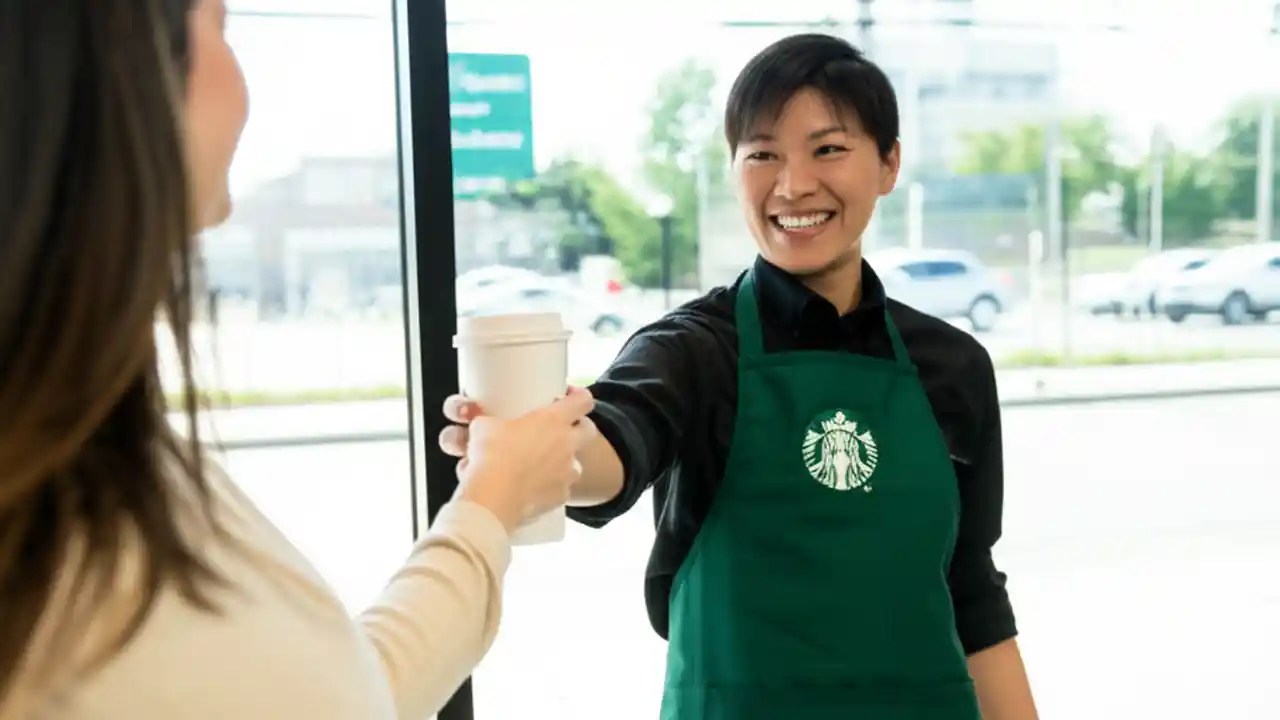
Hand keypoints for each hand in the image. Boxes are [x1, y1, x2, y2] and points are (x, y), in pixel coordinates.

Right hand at [440, 387, 596, 533]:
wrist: (492, 499)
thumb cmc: (490, 458)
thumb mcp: (484, 427)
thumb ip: (488, 420)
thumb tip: (480, 420)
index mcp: (553, 420)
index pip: (583, 400)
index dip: (579, 396)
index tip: (568, 397)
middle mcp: (567, 444)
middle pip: (588, 430)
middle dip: (578, 428)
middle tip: (560, 430)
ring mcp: (567, 472)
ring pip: (575, 463)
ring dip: (563, 461)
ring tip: (541, 464)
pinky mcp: (561, 496)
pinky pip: (561, 488)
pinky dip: (550, 487)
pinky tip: (532, 487)